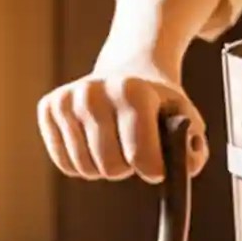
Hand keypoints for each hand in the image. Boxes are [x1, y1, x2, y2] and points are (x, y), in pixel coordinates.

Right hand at [37, 59, 207, 183]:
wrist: (128, 70)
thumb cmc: (158, 103)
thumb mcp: (186, 119)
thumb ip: (193, 149)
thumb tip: (186, 165)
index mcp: (132, 92)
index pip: (141, 158)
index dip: (153, 171)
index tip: (157, 165)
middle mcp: (94, 91)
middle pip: (111, 169)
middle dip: (127, 168)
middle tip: (133, 148)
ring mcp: (67, 99)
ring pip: (86, 170)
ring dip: (103, 167)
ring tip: (114, 143)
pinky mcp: (48, 108)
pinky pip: (65, 164)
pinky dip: (82, 165)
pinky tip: (93, 143)